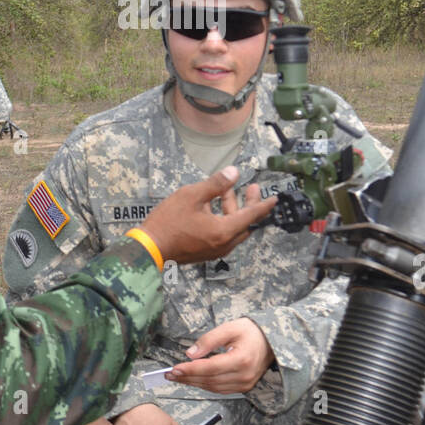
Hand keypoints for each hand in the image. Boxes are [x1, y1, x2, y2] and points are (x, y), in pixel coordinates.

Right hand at [137, 165, 274, 266]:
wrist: (150, 247)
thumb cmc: (169, 222)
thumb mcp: (192, 196)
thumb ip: (216, 184)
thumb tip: (234, 172)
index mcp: (224, 231)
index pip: (251, 216)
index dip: (263, 204)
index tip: (274, 198)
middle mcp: (224, 244)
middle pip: (245, 223)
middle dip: (249, 204)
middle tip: (252, 188)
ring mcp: (215, 250)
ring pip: (233, 228)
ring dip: (233, 210)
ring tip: (226, 190)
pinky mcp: (206, 251)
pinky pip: (223, 234)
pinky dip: (224, 219)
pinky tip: (213, 205)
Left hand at [172, 318, 275, 393]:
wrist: (272, 341)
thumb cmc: (251, 331)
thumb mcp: (230, 327)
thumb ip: (209, 340)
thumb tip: (190, 353)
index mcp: (241, 359)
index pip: (210, 368)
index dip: (190, 369)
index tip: (174, 368)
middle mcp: (244, 375)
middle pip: (209, 380)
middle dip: (187, 377)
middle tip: (170, 374)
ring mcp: (245, 384)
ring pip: (213, 387)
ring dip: (193, 383)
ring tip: (177, 377)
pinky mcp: (244, 387)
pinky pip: (220, 389)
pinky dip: (204, 385)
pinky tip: (193, 380)